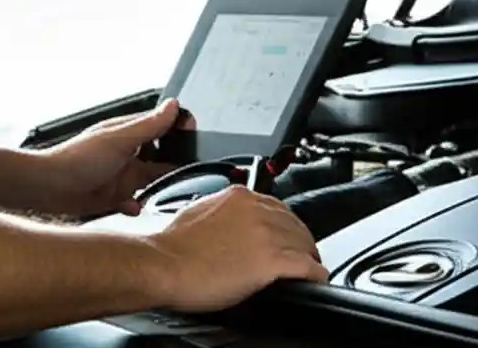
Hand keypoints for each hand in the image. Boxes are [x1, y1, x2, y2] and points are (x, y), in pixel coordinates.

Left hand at [41, 98, 190, 216]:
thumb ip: (149, 125)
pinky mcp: (112, 197)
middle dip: (173, 162)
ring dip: (157, 186)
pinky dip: (137, 205)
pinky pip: (133, 202)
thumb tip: (173, 105)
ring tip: (165, 191)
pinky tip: (135, 206)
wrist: (48, 188)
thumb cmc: (78, 159)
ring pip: (149, 180)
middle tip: (187, 169)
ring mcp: (120, 175)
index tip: (193, 135)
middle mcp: (126, 153)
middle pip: (160, 156)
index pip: (160, 126)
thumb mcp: (119, 139)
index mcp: (128, 134)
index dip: (178, 129)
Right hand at [146, 185, 327, 312]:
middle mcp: (256, 211)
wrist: (162, 265)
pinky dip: (315, 274)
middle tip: (301, 256)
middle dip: (300, 241)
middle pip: (295, 224)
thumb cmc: (171, 246)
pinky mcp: (271, 261)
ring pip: (304, 244)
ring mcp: (266, 235)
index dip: (285, 226)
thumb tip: (226, 226)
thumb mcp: (197, 213)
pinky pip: (306, 267)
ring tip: (310, 270)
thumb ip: (220, 214)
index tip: (285, 237)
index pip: (277, 207)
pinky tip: (315, 279)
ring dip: (309, 258)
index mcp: (239, 197)